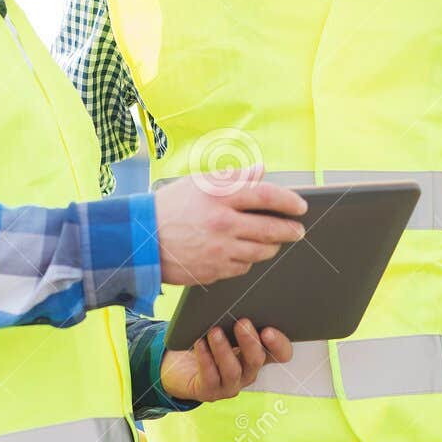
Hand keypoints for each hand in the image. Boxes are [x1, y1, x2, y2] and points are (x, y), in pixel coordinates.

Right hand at [154, 164, 306, 285]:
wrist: (140, 239)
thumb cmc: (170, 207)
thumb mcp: (200, 183)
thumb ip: (233, 177)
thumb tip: (261, 171)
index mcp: (220, 196)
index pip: (266, 196)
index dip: (289, 201)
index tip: (301, 206)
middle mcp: (223, 223)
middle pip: (271, 229)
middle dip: (291, 230)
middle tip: (298, 230)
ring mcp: (219, 250)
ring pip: (261, 251)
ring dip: (271, 246)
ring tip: (273, 241)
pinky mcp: (214, 270)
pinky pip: (243, 267)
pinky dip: (248, 259)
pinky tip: (244, 251)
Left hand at [159, 319, 292, 402]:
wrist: (179, 365)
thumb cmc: (207, 341)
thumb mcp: (225, 328)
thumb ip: (235, 318)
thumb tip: (238, 296)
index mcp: (257, 354)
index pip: (280, 354)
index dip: (279, 344)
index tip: (268, 330)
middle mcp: (248, 372)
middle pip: (257, 360)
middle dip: (250, 341)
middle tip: (242, 322)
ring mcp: (230, 384)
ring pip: (232, 370)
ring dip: (224, 350)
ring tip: (215, 331)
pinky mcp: (210, 391)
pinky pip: (210, 376)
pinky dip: (205, 359)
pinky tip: (200, 344)